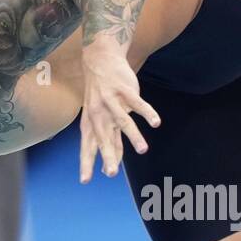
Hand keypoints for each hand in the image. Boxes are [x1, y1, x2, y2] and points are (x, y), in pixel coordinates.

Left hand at [78, 44, 159, 182]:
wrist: (100, 59)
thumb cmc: (100, 95)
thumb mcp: (97, 119)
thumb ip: (105, 143)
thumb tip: (105, 169)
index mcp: (91, 123)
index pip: (87, 147)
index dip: (86, 163)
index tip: (85, 181)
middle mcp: (99, 114)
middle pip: (103, 138)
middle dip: (108, 156)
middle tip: (112, 173)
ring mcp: (111, 101)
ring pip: (123, 122)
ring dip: (134, 137)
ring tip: (143, 151)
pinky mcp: (125, 90)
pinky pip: (138, 104)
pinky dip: (147, 113)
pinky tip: (155, 123)